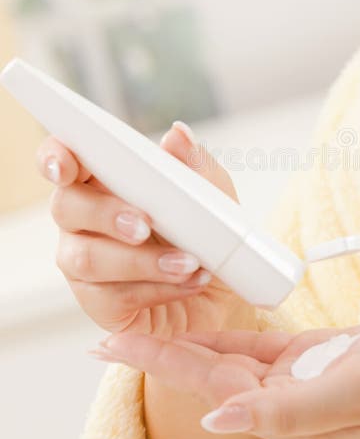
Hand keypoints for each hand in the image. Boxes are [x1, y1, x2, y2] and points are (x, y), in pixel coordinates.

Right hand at [36, 122, 256, 343]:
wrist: (225, 297)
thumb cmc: (208, 241)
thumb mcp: (215, 200)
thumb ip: (195, 167)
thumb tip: (177, 135)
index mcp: (106, 183)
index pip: (65, 160)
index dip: (55, 157)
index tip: (63, 165)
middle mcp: (86, 221)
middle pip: (66, 206)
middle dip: (107, 213)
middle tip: (146, 225)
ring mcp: (86, 264)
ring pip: (88, 257)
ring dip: (143, 260)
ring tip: (188, 262)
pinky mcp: (99, 303)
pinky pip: (112, 296)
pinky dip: (158, 287)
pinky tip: (189, 282)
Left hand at [91, 312, 359, 438]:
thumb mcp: (353, 389)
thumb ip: (286, 409)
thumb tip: (215, 418)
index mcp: (289, 420)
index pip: (208, 386)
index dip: (156, 362)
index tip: (108, 347)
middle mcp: (287, 406)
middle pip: (208, 373)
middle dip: (156, 354)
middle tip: (104, 339)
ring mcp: (301, 382)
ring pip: (229, 359)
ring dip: (185, 344)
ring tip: (143, 332)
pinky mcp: (317, 358)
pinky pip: (261, 347)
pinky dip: (230, 335)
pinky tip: (203, 327)